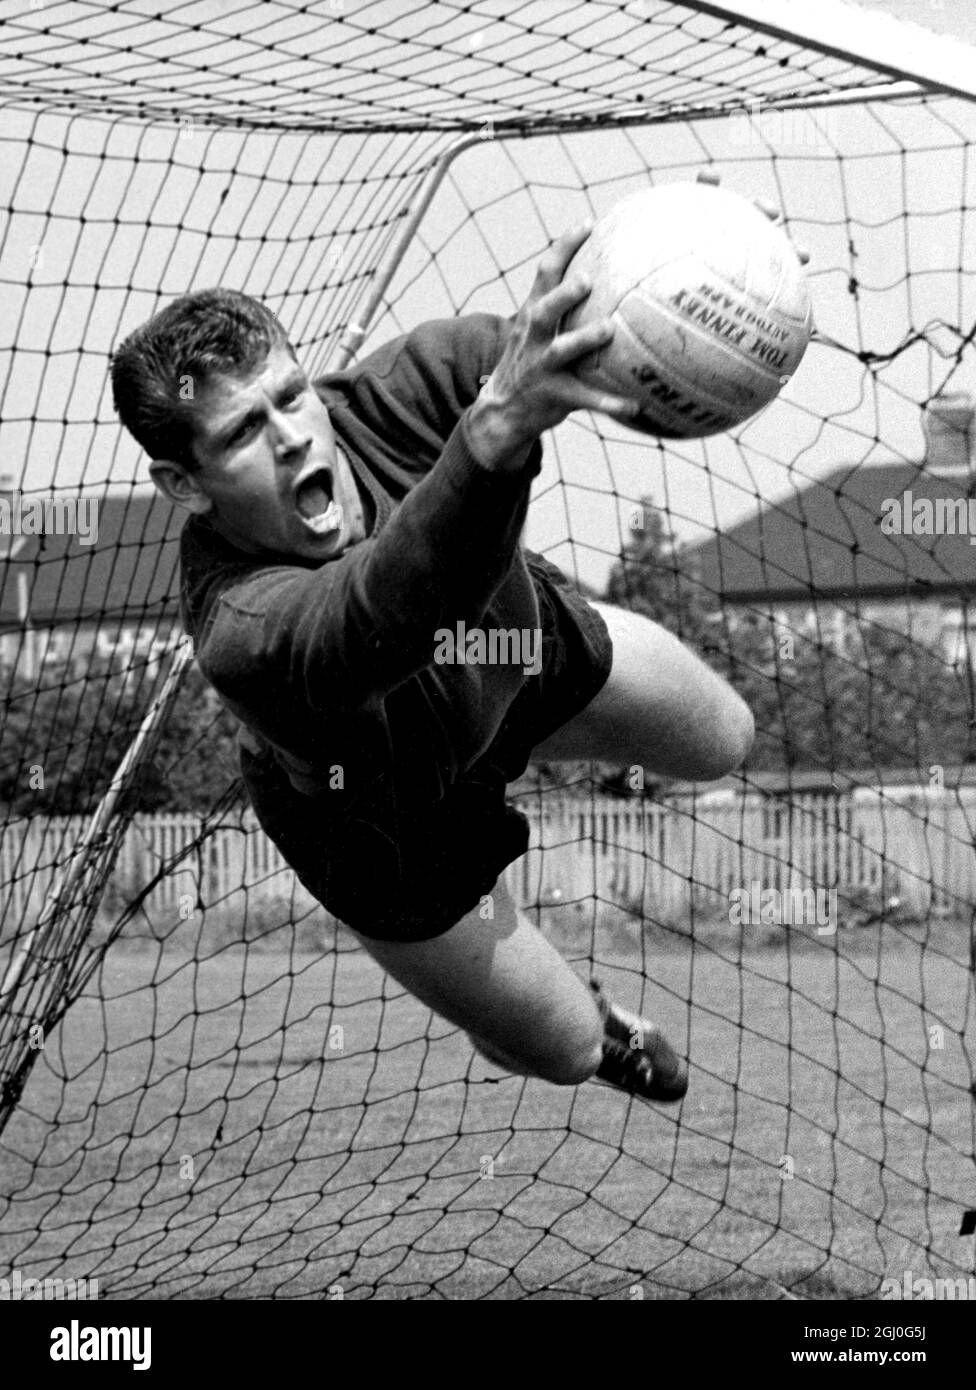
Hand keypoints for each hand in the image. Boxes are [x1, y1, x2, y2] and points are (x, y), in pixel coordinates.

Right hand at [465, 226, 640, 470]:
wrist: (502, 411)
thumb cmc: (533, 362)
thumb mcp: (539, 330)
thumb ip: (566, 305)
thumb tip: (617, 278)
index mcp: (533, 315)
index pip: (545, 273)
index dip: (564, 247)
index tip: (588, 224)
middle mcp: (533, 337)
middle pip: (545, 309)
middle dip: (564, 293)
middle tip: (587, 280)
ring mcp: (540, 367)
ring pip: (561, 350)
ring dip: (583, 339)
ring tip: (607, 329)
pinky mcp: (553, 395)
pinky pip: (583, 399)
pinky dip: (608, 403)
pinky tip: (634, 406)